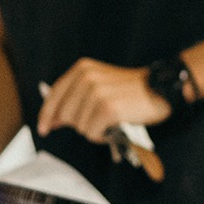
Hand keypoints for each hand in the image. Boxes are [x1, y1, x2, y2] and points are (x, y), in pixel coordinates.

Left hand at [37, 59, 171, 142]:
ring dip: (94, 129)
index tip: (44, 128)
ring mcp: (97, 93)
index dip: (46, 115)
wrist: (160, 89)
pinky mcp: (108, 108)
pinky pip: (93, 132)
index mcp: (82, 69)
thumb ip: (74, 99)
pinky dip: (103, 135)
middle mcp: (87, 78)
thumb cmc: (130, 92)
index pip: (54, 96)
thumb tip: (52, 120)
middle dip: (79, 123)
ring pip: (79, 126)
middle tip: (99, 120)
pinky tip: (114, 125)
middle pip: (65, 115)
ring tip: (110, 120)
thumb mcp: (99, 86)